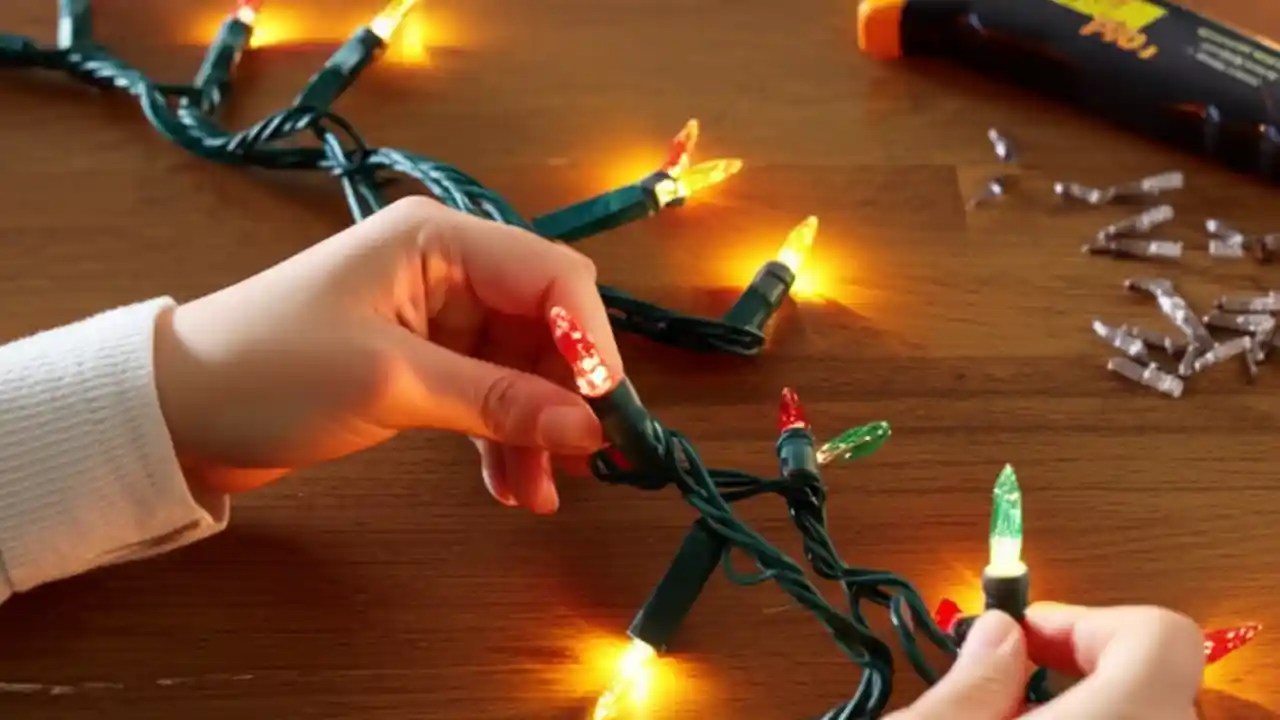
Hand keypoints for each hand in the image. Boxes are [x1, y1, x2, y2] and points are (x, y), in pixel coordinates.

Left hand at [154, 196, 622, 511]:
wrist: (177, 412)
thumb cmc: (272, 373)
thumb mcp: (391, 383)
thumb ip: (497, 401)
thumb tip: (589, 428)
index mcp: (440, 241)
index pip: (551, 277)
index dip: (590, 340)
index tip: (604, 410)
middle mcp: (447, 268)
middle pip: (544, 325)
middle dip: (564, 393)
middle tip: (585, 460)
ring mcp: (435, 316)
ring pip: (520, 368)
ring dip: (535, 427)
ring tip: (541, 495)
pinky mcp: (420, 360)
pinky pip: (485, 394)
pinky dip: (501, 438)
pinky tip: (511, 488)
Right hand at [889, 603, 1202, 718]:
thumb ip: (969, 678)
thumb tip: (999, 631)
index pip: (1158, 639)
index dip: (1086, 620)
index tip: (1020, 633)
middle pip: (1156, 677)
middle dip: (1082, 659)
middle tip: (1009, 668)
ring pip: (1148, 714)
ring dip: (1091, 698)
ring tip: (1015, 711)